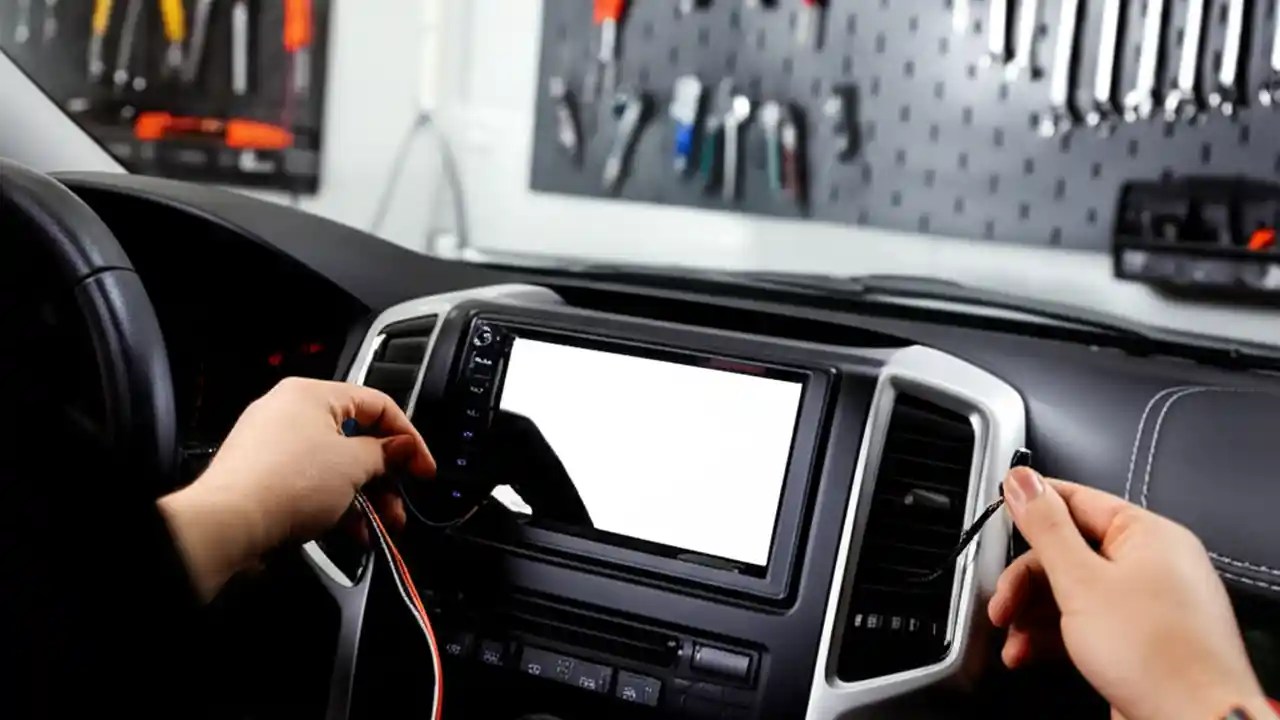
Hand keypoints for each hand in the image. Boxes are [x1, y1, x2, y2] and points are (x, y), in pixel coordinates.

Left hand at [158, 378, 435, 599]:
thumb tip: (402, 448)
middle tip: (401, 501)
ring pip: (336, 468)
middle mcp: (290, 413)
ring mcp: (275, 447)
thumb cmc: (282, 485)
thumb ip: (386, 454)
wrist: (228, 525)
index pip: (377, 404)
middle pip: (356, 440)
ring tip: (382, 526)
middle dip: (385, 478)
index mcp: (312, 394)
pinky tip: (352, 531)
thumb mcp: (354, 465)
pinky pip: (313, 486)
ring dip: (365, 498)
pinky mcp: (265, 478)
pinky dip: (337, 506)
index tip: (423, 466)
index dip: (408, 437)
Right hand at [988, 468, 1269, 719]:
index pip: (1077, 500)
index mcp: (1148, 535)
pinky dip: (1051, 637)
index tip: (998, 511)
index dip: (1033, 507)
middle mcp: (1151, 566)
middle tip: (1002, 603)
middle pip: (1067, 553)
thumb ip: (1046, 527)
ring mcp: (1144, 607)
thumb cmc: (1158, 656)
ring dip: (1032, 615)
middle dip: (1026, 581)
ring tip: (1012, 637)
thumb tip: (1023, 481)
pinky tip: (1028, 653)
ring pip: (1071, 593)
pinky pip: (1084, 625)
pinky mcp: (1137, 643)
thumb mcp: (1082, 581)